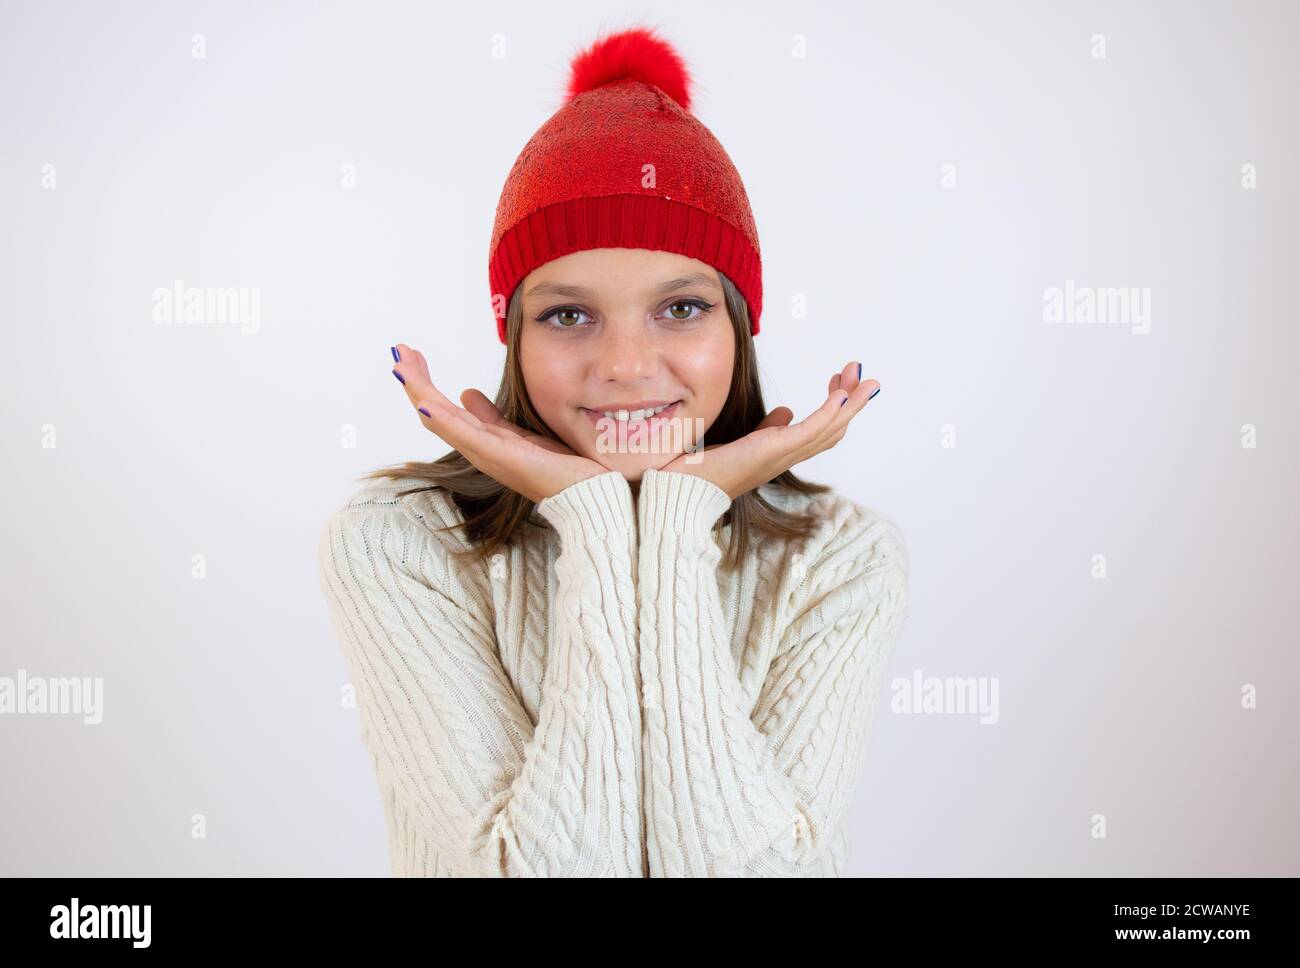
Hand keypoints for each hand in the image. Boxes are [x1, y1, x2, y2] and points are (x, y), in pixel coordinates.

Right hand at [391, 343, 611, 503]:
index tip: (412, 355)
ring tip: (402, 368)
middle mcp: (479, 449)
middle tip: (400, 350)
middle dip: (416, 381)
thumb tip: (467, 394)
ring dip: (420, 393)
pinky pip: (469, 436)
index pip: (443, 408)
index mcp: (482, 440)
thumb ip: (491, 417)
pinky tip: (427, 403)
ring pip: (443, 421)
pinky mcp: (504, 458)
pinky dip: (445, 420)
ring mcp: (489, 455)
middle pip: (435, 412)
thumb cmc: (558, 468)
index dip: (425, 382)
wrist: (586, 497)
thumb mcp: (520, 433)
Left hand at [656, 360, 879, 499]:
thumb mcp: (742, 440)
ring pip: (829, 430)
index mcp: (780, 453)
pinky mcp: (771, 451)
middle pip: (832, 430)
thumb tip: (785, 411)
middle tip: (863, 374)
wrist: (682, 488)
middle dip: (851, 401)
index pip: (819, 430)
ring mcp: (780, 456)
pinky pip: (810, 431)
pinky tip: (842, 394)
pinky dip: (829, 412)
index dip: (836, 407)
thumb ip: (766, 429)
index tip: (841, 381)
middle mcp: (785, 457)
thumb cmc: (703, 468)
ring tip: (865, 379)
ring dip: (850, 403)